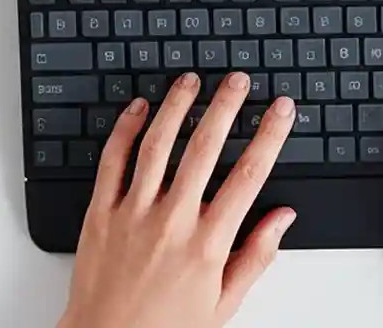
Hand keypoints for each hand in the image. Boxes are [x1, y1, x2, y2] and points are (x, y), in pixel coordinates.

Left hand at [58, 72, 296, 327]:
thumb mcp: (224, 302)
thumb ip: (256, 256)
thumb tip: (282, 218)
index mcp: (208, 243)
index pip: (249, 175)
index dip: (269, 135)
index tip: (280, 110)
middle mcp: (172, 221)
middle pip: (205, 148)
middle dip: (226, 106)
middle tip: (238, 80)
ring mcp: (133, 213)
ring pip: (158, 145)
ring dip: (177, 106)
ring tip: (190, 81)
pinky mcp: (100, 213)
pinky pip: (113, 161)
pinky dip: (126, 130)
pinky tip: (138, 109)